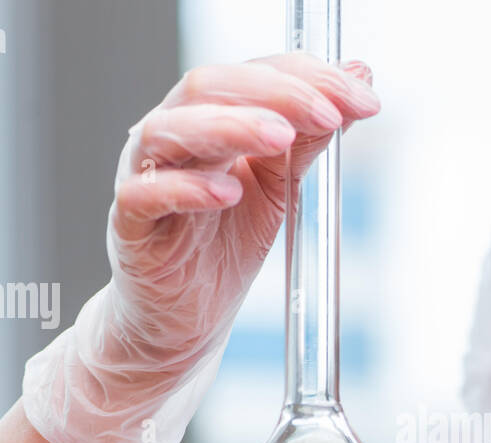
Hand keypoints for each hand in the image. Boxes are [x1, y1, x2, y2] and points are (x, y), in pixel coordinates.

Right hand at [22, 53, 379, 442]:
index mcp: (208, 118)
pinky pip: (145, 197)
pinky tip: (228, 194)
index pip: (253, 74)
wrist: (184, 321)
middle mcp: (172, 137)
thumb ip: (312, 137)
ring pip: (170, 130)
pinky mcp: (131, 228)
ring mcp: (145, 178)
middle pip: (209, 87)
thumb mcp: (282, 187)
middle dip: (276, 94)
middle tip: (329, 115)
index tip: (360, 97)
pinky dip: (186, 189)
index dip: (307, 77)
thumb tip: (359, 81)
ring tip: (281, 137)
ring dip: (230, 126)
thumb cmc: (224, 248)